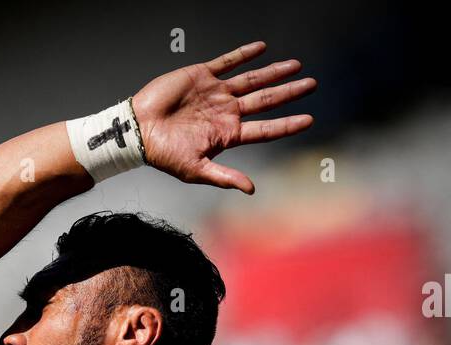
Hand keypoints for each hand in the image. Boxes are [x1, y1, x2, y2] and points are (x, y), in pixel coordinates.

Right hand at [131, 40, 316, 194]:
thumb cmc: (163, 154)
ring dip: (274, 73)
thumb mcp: (196, 170)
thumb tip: (251, 189)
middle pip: (265, 101)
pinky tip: (262, 48)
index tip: (310, 120)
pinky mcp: (202, 75)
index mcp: (228, 134)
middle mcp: (226, 112)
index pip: (265, 129)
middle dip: (289, 93)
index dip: (288, 125)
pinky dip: (245, 54)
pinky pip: (228, 62)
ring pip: (252, 80)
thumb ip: (224, 177)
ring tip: (296, 66)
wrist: (138, 130)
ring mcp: (216, 93)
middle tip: (313, 84)